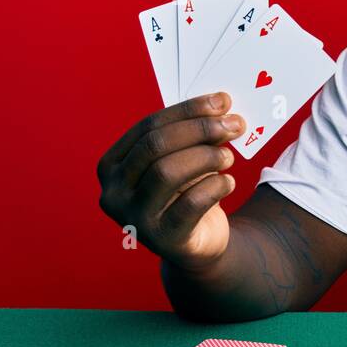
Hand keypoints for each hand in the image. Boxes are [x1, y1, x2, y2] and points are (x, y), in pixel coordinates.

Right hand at [97, 94, 245, 269]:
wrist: (196, 245)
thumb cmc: (186, 193)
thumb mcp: (183, 162)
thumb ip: (193, 136)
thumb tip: (221, 106)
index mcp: (112, 165)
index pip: (148, 127)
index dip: (187, 111)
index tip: (221, 101)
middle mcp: (113, 192)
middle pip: (154, 146)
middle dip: (199, 130)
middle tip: (234, 124)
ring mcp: (134, 218)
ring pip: (167, 173)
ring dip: (206, 157)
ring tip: (229, 156)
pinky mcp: (162, 239)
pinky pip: (190, 204)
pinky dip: (214, 187)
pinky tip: (228, 182)